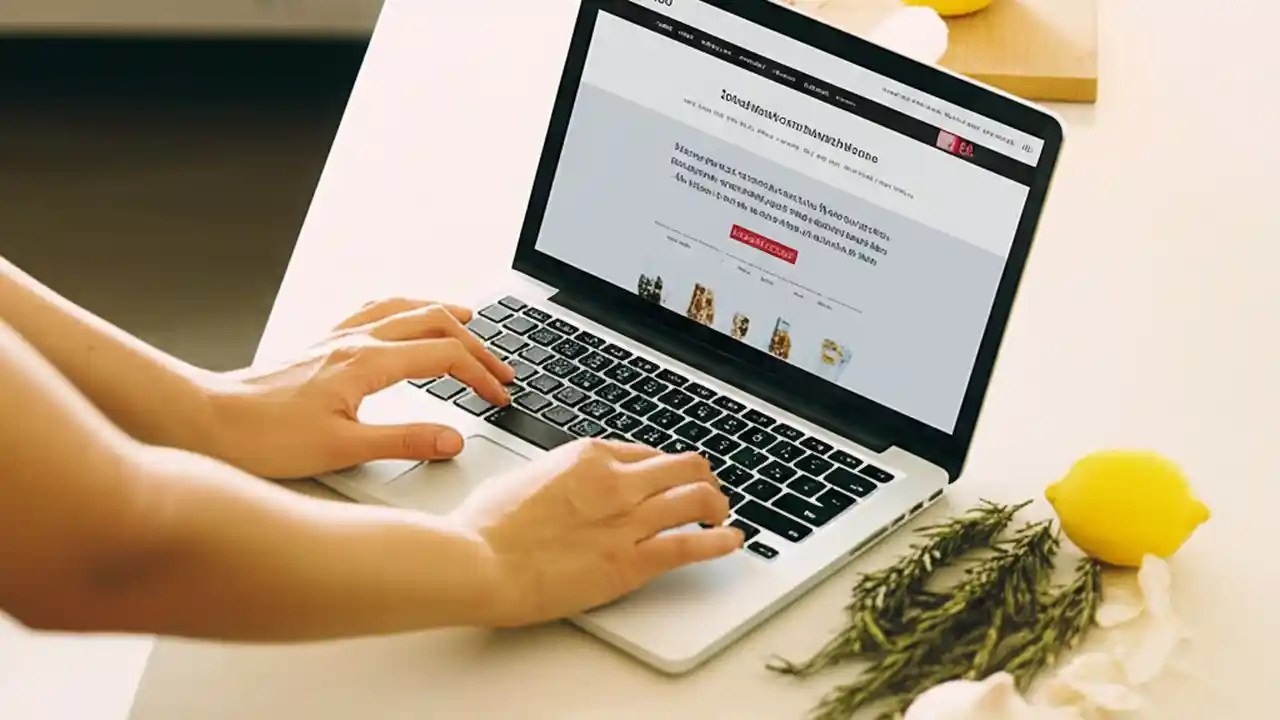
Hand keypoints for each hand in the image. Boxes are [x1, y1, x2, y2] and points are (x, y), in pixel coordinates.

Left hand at [208, 298, 515, 478]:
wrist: (208, 421)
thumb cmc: (265, 437)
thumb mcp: (344, 449)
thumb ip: (405, 441)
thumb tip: (454, 439)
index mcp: (368, 363)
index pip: (444, 358)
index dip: (481, 375)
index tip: (499, 396)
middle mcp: (355, 341)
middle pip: (434, 324)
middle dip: (475, 344)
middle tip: (499, 370)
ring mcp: (337, 337)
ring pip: (404, 307)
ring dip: (442, 313)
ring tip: (469, 320)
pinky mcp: (321, 343)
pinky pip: (372, 309)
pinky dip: (402, 308)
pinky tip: (402, 316)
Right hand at [453, 439, 743, 626]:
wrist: (477, 561)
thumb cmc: (484, 526)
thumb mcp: (521, 479)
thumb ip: (554, 478)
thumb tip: (559, 485)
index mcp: (587, 456)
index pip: (645, 453)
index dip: (661, 468)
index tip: (667, 480)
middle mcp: (615, 481)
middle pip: (683, 466)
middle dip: (701, 478)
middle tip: (707, 491)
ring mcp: (627, 521)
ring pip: (697, 498)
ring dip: (717, 506)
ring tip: (722, 516)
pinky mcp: (631, 561)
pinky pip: (692, 545)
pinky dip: (720, 542)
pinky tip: (732, 541)